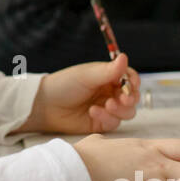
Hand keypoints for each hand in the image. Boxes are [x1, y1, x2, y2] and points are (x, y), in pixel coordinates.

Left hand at [14, 54, 140, 135]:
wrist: (45, 105)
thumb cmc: (64, 85)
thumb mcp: (86, 75)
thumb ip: (108, 70)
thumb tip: (124, 57)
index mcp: (108, 77)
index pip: (130, 78)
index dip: (134, 81)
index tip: (133, 84)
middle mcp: (110, 93)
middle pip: (133, 97)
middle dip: (131, 98)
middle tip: (123, 98)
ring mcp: (107, 109)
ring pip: (128, 112)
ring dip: (121, 109)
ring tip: (107, 105)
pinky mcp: (102, 123)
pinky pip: (114, 123)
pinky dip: (107, 117)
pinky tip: (93, 112)